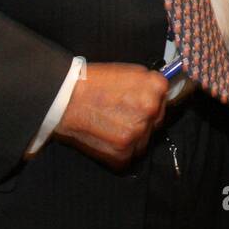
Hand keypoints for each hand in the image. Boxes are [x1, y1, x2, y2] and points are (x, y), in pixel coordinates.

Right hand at [52, 62, 168, 170]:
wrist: (64, 100)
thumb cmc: (93, 83)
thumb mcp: (128, 72)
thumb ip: (148, 83)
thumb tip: (161, 93)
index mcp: (155, 87)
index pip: (164, 98)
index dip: (150, 100)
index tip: (136, 100)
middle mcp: (150, 110)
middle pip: (156, 120)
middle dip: (143, 119)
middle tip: (120, 114)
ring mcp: (136, 134)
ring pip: (144, 140)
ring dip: (132, 136)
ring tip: (110, 125)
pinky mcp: (122, 155)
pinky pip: (129, 156)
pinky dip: (119, 150)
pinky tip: (106, 137)